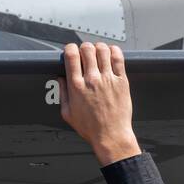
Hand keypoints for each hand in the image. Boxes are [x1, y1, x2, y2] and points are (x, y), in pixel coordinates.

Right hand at [59, 42, 140, 165]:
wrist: (111, 136)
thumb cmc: (90, 128)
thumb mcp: (67, 113)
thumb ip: (62, 93)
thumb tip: (60, 78)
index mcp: (77, 86)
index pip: (71, 55)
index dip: (70, 49)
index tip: (72, 51)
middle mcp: (92, 80)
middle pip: (87, 49)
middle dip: (84, 47)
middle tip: (85, 53)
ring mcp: (108, 80)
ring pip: (103, 50)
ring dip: (98, 48)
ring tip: (98, 53)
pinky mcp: (122, 82)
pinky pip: (119, 59)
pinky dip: (114, 51)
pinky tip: (111, 54)